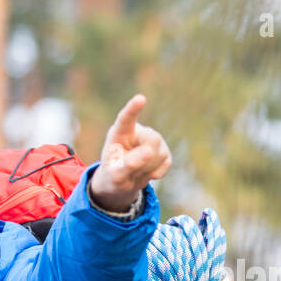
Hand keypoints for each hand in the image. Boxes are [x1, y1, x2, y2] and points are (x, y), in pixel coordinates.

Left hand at [91, 93, 171, 211]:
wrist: (122, 182)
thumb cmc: (113, 175)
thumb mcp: (115, 175)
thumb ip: (127, 164)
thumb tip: (148, 151)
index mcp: (120, 132)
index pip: (126, 119)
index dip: (133, 109)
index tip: (140, 98)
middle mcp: (138, 131)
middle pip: (153, 139)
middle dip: (145, 159)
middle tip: (131, 170)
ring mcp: (153, 140)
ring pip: (161, 153)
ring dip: (148, 168)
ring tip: (135, 171)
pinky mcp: (164, 152)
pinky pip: (166, 163)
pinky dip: (156, 173)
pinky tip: (145, 171)